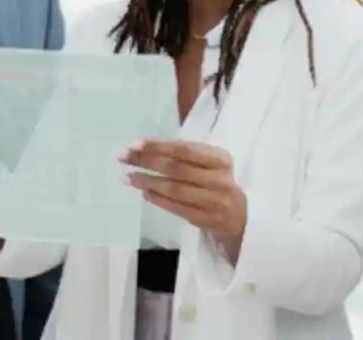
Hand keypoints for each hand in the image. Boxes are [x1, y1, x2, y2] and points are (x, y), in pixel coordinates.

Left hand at [121, 139, 246, 261]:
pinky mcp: (204, 219)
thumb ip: (186, 154)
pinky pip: (176, 207)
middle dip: (146, 161)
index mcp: (220, 159)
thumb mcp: (210, 162)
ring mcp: (212, 201)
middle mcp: (218, 179)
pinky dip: (157, 199)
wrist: (239, 216)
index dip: (159, 146)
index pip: (185, 149)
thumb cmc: (218, 181)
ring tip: (128, 177)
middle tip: (123, 157)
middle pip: (176, 168)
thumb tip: (145, 148)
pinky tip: (143, 192)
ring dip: (148, 182)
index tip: (135, 143)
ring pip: (174, 189)